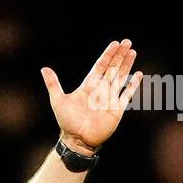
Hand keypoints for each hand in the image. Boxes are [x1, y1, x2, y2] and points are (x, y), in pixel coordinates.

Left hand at [41, 39, 141, 153]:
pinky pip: (127, 94)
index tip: (115, 43)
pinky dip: (132, 85)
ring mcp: (109, 99)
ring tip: (132, 52)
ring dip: (127, 65)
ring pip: (120, 77)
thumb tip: (43, 68)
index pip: (100, 65)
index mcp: (89, 85)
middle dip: (119, 55)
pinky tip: (138, 74)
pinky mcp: (117, 109)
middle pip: (112, 68)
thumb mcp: (58, 101)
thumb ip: (53, 84)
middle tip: (127, 41)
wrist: (77, 140)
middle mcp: (101, 90)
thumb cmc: (67, 122)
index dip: (107, 54)